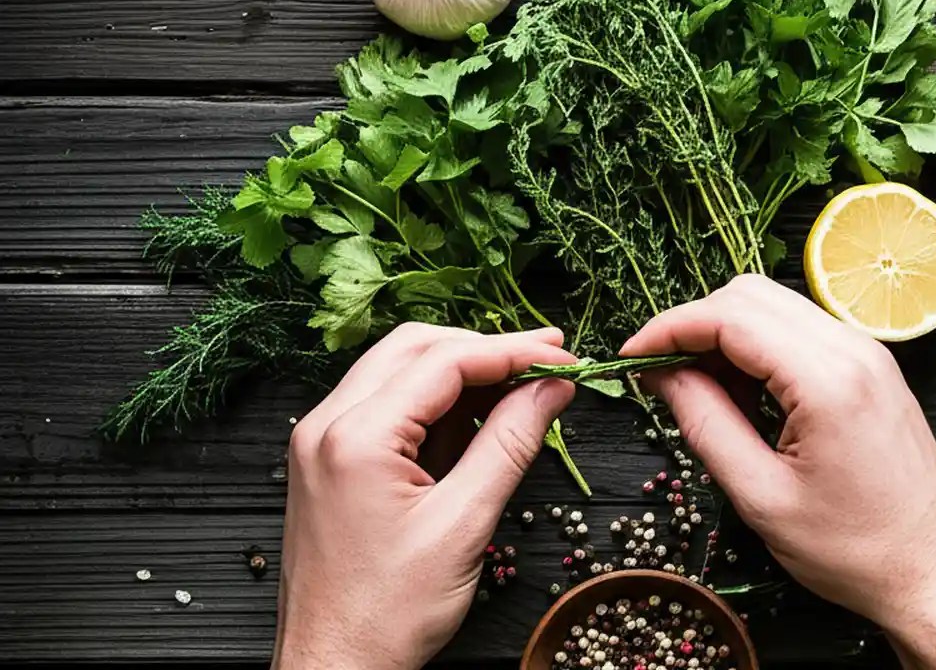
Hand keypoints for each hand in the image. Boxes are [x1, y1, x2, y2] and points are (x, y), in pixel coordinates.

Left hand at [272, 324, 575, 669]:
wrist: (332, 669)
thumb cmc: (386, 615)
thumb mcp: (463, 524)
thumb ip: (510, 443)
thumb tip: (551, 389)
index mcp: (353, 436)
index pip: (444, 361)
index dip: (513, 353)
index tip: (564, 359)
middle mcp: (326, 425)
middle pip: (415, 348)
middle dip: (486, 349)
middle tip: (549, 358)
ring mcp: (321, 442)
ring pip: (399, 371)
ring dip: (461, 372)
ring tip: (523, 387)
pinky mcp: (329, 462)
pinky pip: (386, 407)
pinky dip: (436, 404)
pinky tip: (480, 418)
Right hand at [621, 275, 935, 669]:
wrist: (935, 573)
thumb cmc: (855, 551)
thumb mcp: (761, 495)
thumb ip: (704, 423)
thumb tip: (662, 374)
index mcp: (829, 379)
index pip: (730, 316)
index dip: (668, 328)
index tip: (630, 357)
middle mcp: (854, 349)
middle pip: (750, 294)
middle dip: (693, 324)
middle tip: (658, 374)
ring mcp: (869, 354)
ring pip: (775, 305)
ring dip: (724, 334)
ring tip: (696, 390)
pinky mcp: (872, 368)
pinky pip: (801, 330)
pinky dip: (758, 346)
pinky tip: (740, 394)